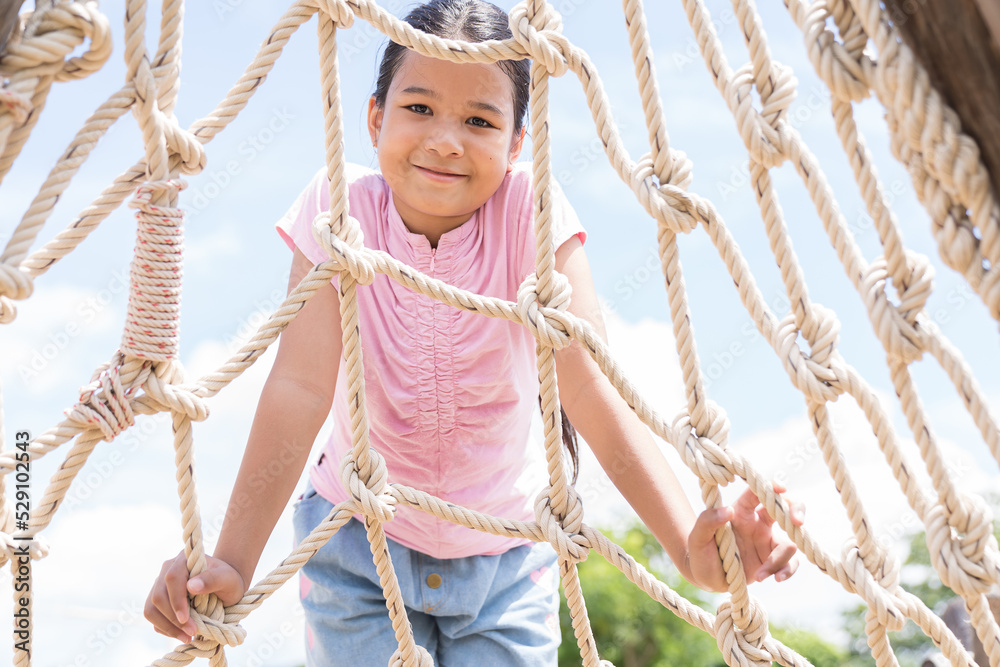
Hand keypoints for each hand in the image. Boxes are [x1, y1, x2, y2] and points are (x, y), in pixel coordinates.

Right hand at [143, 551, 246, 641]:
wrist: (226, 585)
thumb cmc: (228, 580)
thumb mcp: (227, 579)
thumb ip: (212, 579)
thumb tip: (191, 586)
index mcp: (184, 559)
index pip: (172, 579)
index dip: (176, 601)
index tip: (186, 619)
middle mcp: (168, 569)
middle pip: (158, 596)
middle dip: (173, 618)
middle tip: (192, 632)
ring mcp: (160, 584)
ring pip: (151, 608)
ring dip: (167, 626)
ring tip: (187, 637)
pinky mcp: (158, 600)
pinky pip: (153, 617)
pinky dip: (164, 628)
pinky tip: (181, 633)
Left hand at [686, 481, 803, 591]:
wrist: (705, 578)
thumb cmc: (700, 552)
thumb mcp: (698, 537)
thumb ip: (708, 521)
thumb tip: (728, 510)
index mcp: (741, 510)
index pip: (758, 491)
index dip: (770, 486)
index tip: (780, 488)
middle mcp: (758, 522)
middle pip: (785, 507)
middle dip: (796, 509)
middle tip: (797, 521)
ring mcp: (767, 541)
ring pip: (789, 542)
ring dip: (778, 560)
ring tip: (760, 575)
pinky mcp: (772, 559)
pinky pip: (790, 562)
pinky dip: (786, 571)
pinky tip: (776, 579)